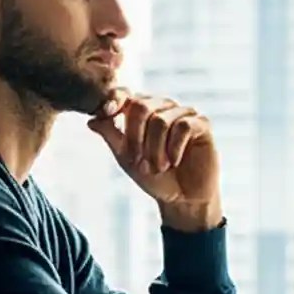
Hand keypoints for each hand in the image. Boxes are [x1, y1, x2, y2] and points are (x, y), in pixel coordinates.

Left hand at [88, 89, 221, 230]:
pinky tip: (175, 161)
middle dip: (136, 138)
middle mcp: (163, 107)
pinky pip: (183, 126)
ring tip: (159, 167)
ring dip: (155, 149)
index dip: (116, 99)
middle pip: (142, 106)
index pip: (127, 94)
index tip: (107, 111)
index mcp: (144, 111)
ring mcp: (184, 114)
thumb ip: (111, 136)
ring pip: (161, 120)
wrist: (182, 199)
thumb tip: (91, 120)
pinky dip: (174, 148)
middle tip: (140, 163)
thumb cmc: (154, 177)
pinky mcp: (202, 124)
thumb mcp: (126, 158)